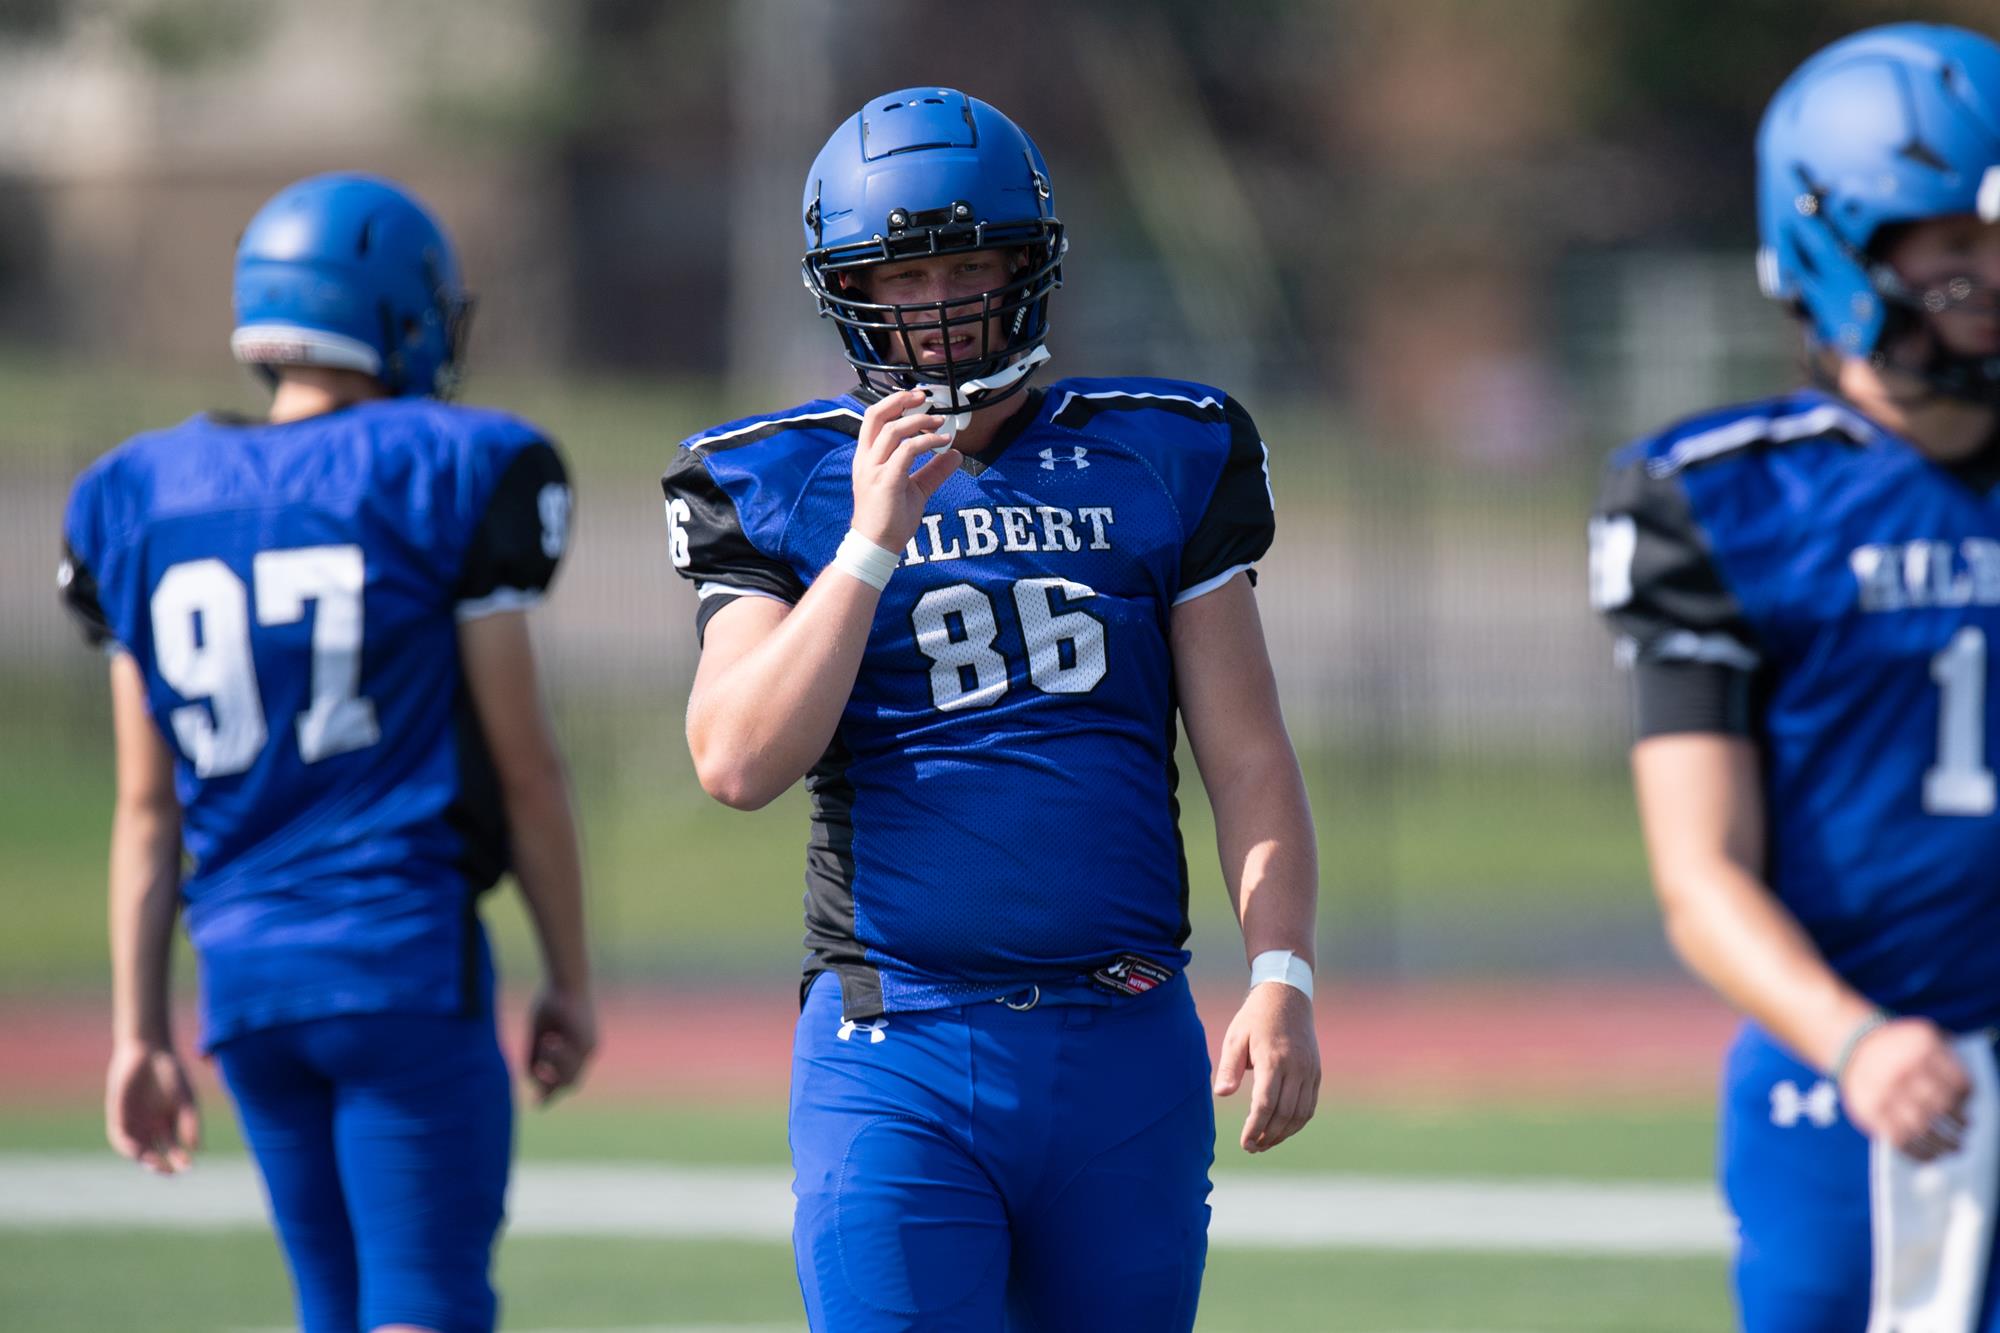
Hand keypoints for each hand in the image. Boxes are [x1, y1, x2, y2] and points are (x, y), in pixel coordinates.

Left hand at [105, 1039, 199, 1173]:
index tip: (188, 1167)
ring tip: (155, 1164)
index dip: (180, 1160)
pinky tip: (137, 1150)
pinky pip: (120, 1137)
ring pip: (136, 1149)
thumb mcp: (185, 1099)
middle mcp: (149, 1126)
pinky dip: (128, 1146)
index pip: (173, 1148)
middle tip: (169, 1172)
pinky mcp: (118, 1115)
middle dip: (161, 1165)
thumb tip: (196, 1148)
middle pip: (154, 1153)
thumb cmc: (170, 1072)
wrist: (147, 1051)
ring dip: (144, 1159)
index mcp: (168, 1123)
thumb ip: (190, 1122)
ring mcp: (133, 1122)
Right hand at [525, 986, 597, 1105]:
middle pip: (569, 1083)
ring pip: (568, 1079)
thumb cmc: (550, 1001)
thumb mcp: (539, 1033)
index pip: (568, 1079)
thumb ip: (536, 1056)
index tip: (539, 1105)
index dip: (552, 1092)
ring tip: (548, 1041)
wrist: (566, 980)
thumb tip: (532, 1078)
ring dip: (552, 1065)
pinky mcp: (588, 1043)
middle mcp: (588, 1050)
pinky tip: (552, 1040)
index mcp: (578, 1047)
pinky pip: (569, 1065)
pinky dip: (556, 1057)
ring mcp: (590, 1048)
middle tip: (538, 1074)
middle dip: (551, 1084)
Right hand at [850, 389, 961, 552]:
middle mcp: (867, 460)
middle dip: (900, 401)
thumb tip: (955, 454)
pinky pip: (907, 451)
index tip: (916, 399)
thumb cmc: (889, 520)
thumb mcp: (916, 489)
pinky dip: (927, 443)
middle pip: (876, 416)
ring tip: (940, 423)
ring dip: (920, 422)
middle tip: (924, 398)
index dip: (894, 403)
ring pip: (893, 430)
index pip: (874, 420)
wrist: (876, 546)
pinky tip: (943, 443)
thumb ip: (934, 470)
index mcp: (867, 458)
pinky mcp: (887, 481)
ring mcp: (874, 470)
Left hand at [1213, 981, 1320, 1152]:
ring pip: (1300, 1114)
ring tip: (1264, 1143)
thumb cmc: (1255, 1017)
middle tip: (1251, 1148)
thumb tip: (1222, 1094)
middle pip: (1284, 1114)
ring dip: (1283, 1134)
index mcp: (1273, 1059)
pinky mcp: (1316, 1072)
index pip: (1265, 1105)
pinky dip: (1297, 1123)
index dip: (1254, 1128)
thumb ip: (1229, 1066)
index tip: (1243, 1143)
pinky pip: (1309, 1106)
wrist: (1287, 996)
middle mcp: (1296, 1068)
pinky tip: (1281, 1130)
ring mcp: (1309, 1071)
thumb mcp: (1236, 1036)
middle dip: (1267, 1136)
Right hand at [1838, 1017, 1971, 1159]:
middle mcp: (1904, 1069)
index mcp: (1923, 1049)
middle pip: (1942, 1107)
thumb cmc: (1898, 1045)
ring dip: (1944, 1145)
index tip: (1966, 1107)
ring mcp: (1885, 1092)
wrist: (1852, 1044)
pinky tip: (1930, 1156)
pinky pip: (1900, 1140)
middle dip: (1958, 1125)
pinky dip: (1919, 1153)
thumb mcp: (1924, 1037)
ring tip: (1953, 1149)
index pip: (1958, 1083)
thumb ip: (1949, 1059)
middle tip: (1964, 1133)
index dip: (1966, 1099)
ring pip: (1924, 1128)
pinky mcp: (1870, 1112)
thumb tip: (1967, 1100)